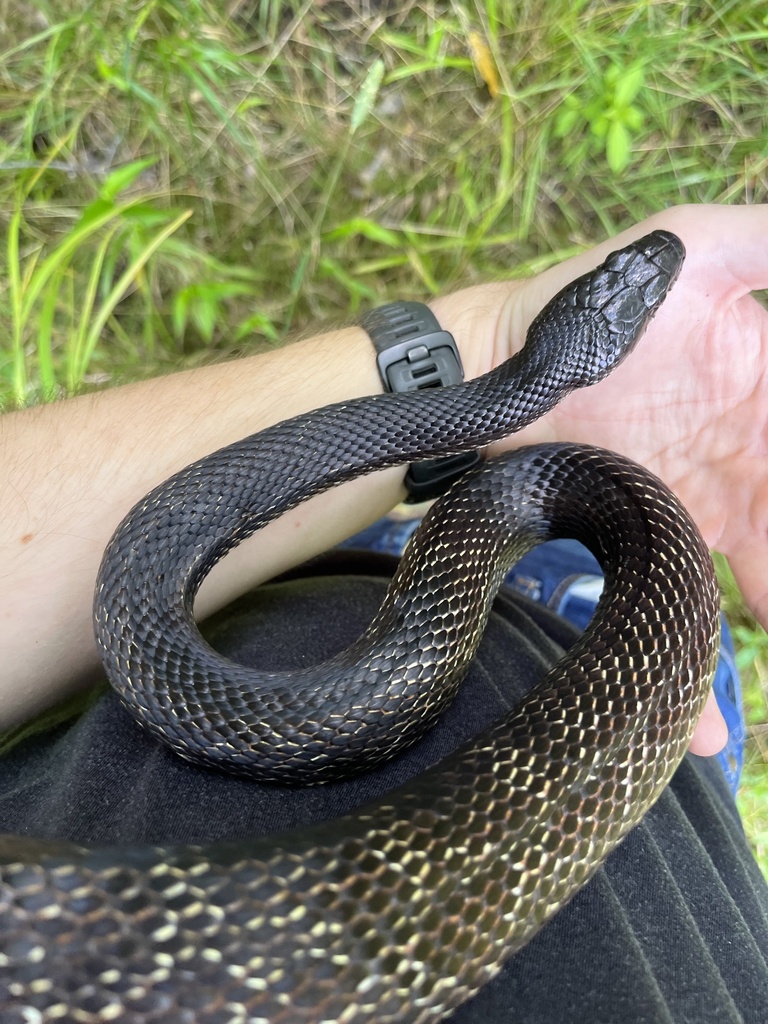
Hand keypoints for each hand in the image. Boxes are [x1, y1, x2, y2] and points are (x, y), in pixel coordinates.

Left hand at [435, 204, 767, 756]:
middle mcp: (743, 451)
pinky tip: (708, 727)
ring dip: (759, 627)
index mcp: (767, 390)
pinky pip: (686, 601)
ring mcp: (695, 500)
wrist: (495, 368)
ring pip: (755, 577)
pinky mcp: (646, 537)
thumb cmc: (595, 300)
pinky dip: (699, 663)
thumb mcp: (699, 248)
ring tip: (742, 717)